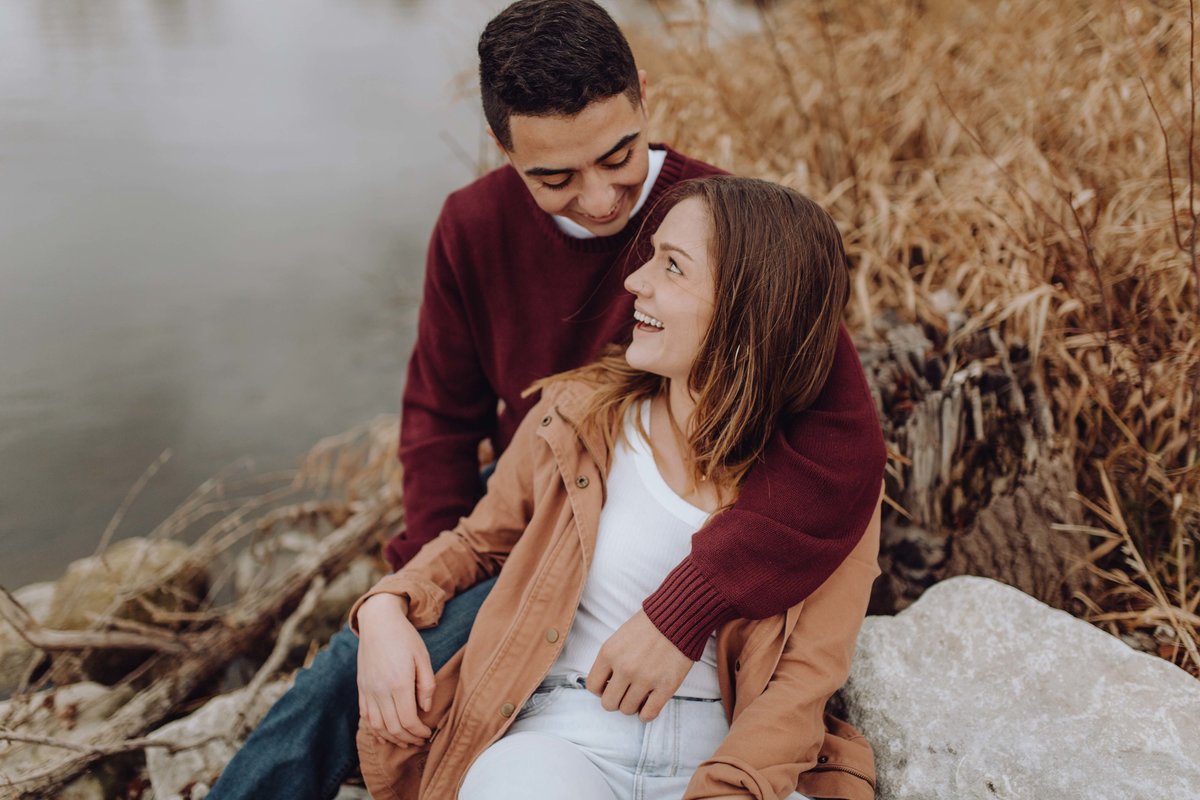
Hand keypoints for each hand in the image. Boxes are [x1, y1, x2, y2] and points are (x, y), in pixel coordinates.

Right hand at [356, 594, 435, 747]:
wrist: (378, 622)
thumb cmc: (405, 637)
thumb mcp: (423, 657)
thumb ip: (427, 685)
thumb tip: (425, 709)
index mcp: (398, 683)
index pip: (408, 720)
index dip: (419, 732)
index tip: (428, 733)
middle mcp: (380, 690)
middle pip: (392, 727)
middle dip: (408, 739)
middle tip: (420, 740)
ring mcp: (368, 690)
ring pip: (377, 726)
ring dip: (391, 738)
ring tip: (405, 740)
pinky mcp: (361, 688)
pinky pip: (365, 716)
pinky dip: (375, 729)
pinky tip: (386, 733)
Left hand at [585, 609, 691, 720]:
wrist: (678, 617)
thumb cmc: (649, 625)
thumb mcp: (619, 637)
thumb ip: (610, 660)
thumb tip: (605, 684)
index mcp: (609, 654)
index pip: (592, 686)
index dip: (601, 689)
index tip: (609, 686)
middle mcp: (624, 669)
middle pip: (609, 703)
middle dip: (616, 700)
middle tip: (625, 692)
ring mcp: (645, 679)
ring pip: (628, 710)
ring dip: (632, 705)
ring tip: (640, 694)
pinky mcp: (665, 687)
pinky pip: (648, 714)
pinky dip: (646, 714)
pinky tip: (649, 704)